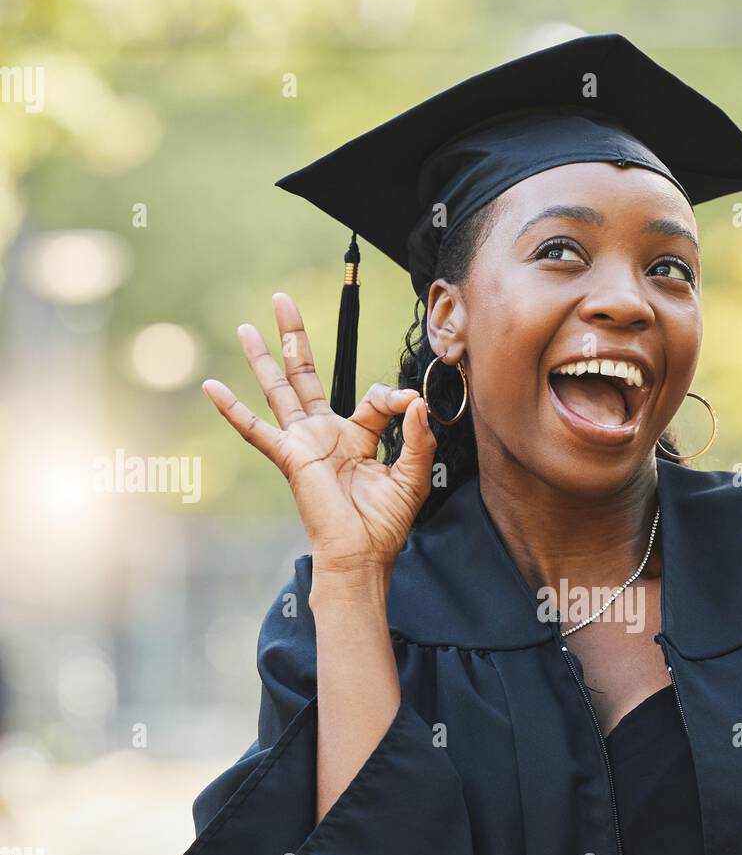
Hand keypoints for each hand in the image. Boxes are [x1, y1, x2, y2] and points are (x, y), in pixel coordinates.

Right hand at [201, 292, 436, 573]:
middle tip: (282, 300)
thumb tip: (416, 402)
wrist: (361, 555)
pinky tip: (211, 387)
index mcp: (356, 437)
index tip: (411, 404)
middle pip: (305, 375)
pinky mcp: (290, 457)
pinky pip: (256, 430)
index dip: (394, 397)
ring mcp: (304, 443)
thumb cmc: (385, 524)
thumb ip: (417, 439)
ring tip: (247, 327)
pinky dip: (233, 409)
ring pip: (279, 390)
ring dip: (264, 358)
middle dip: (294, 337)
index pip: (371, 399)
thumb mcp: (413, 477)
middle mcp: (325, 434)